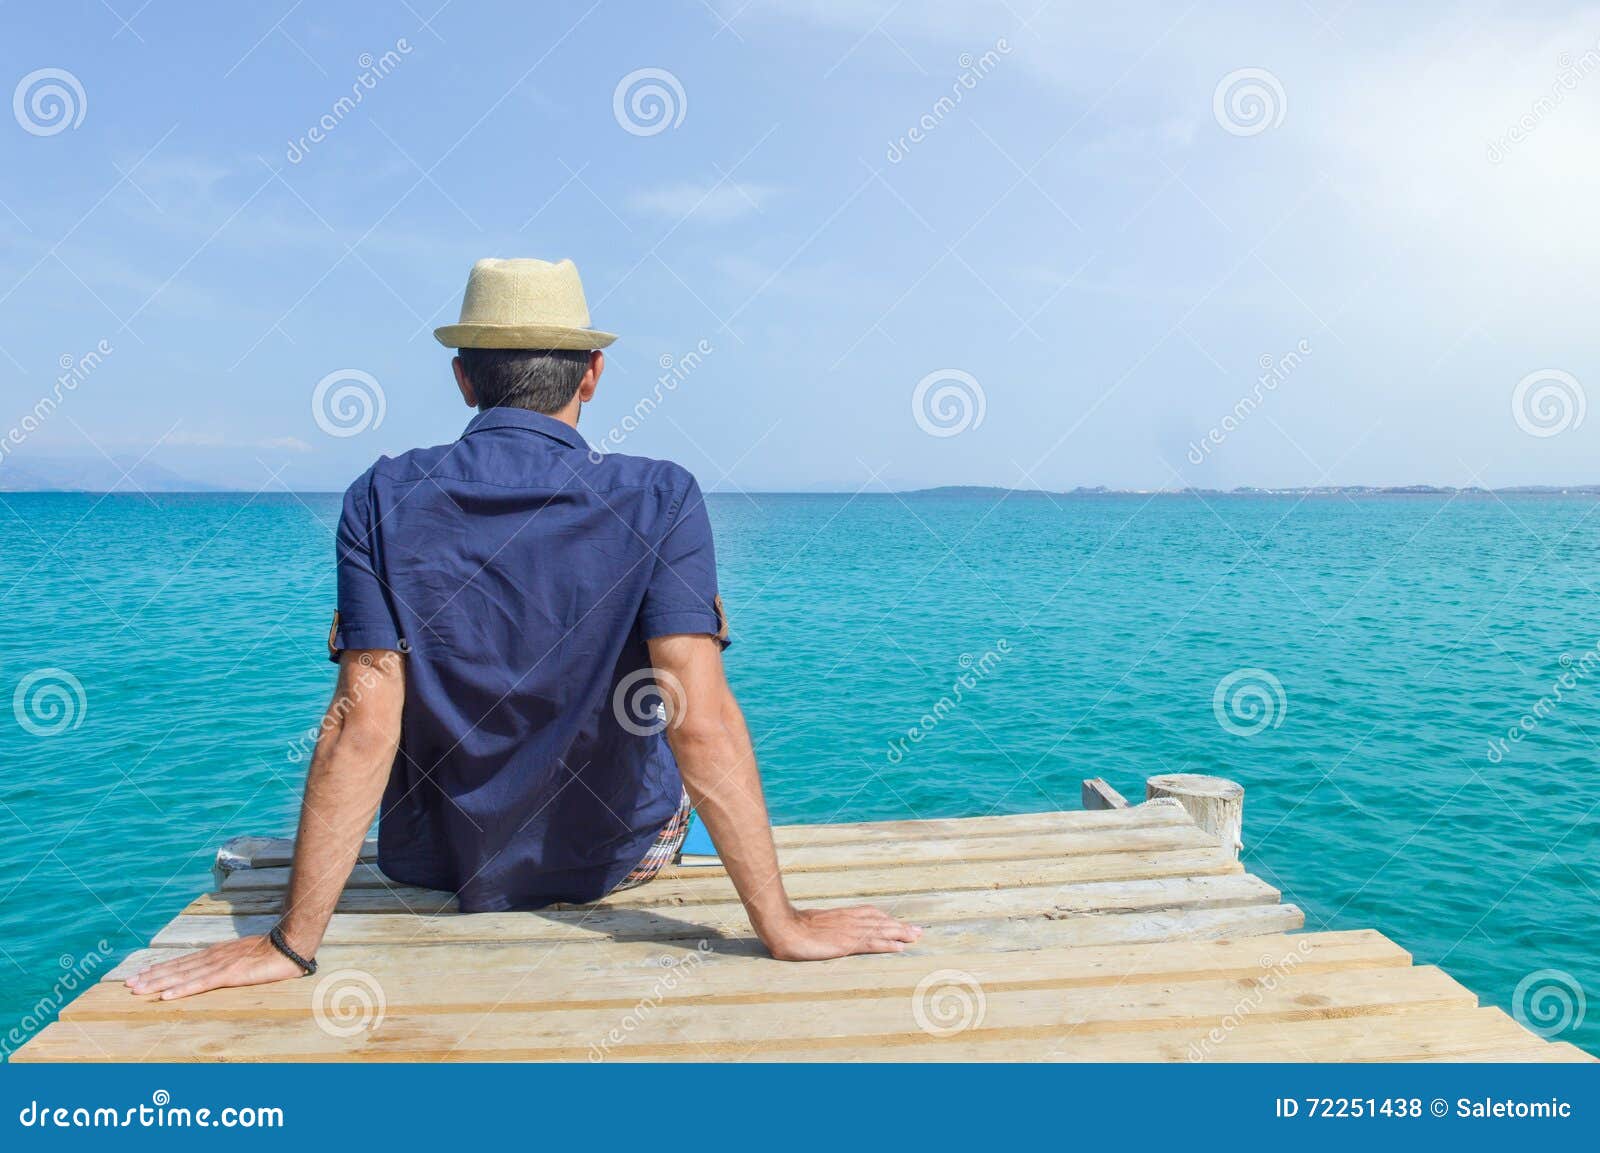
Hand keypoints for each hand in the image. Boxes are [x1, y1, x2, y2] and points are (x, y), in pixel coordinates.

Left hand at [125, 934, 305, 999]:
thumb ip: (230, 964)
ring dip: (158, 982)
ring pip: (182, 976)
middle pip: (177, 968)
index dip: (160, 968)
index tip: (140, 974)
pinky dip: (182, 990)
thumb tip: (221, 971)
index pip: (182, 962)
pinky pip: (201, 984)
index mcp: (216, 954)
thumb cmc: (272, 953)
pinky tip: (166, 996)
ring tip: (137, 989)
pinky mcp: (228, 975)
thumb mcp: (245, 957)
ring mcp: (219, 965)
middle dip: (151, 976)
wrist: (289, 946)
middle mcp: (212, 958)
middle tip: (128, 984)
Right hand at [761, 905, 922, 960]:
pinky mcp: (846, 944)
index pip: (870, 914)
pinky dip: (888, 945)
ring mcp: (849, 931)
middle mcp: (849, 920)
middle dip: (900, 926)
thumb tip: (823, 929)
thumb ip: (823, 925)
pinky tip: (899, 947)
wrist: (784, 927)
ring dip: (900, 934)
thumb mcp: (812, 922)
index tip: (899, 923)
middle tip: (917, 931)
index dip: (886, 919)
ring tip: (915, 937)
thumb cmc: (793, 925)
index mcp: (841, 915)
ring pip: (881, 931)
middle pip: (881, 921)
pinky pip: (872, 944)